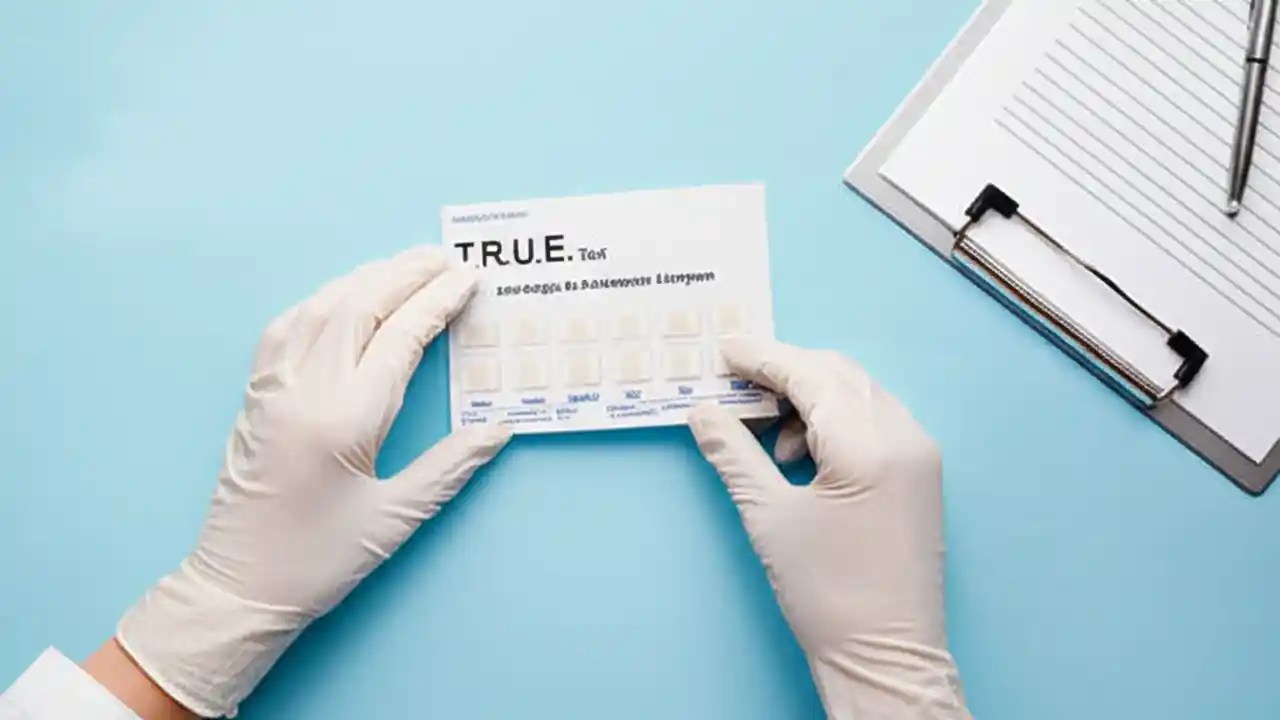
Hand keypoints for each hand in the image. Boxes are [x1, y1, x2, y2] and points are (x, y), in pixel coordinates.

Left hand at [114, 247, 511, 716]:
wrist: (237, 589)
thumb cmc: (318, 560)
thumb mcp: (396, 518)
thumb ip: (451, 466)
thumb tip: (500, 427)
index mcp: (345, 419)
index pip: (400, 337)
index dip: (438, 302)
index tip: (467, 278)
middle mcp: (305, 390)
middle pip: (360, 305)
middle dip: (405, 273)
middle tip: (444, 257)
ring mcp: (273, 387)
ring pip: (321, 307)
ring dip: (365, 278)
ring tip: (404, 266)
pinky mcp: (255, 395)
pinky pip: (287, 327)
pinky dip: (322, 300)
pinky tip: (342, 297)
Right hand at [688, 338, 968, 719]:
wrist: (885, 657)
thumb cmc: (828, 595)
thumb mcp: (769, 517)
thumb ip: (735, 454)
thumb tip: (704, 413)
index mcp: (870, 446)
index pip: (811, 375)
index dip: (763, 357)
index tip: (725, 348)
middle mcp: (905, 437)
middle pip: (839, 374)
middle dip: (786, 371)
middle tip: (737, 383)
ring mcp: (919, 454)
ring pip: (858, 395)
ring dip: (810, 398)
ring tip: (771, 438)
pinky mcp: (920, 474)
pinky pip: (875, 421)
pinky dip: (835, 421)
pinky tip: (804, 456)